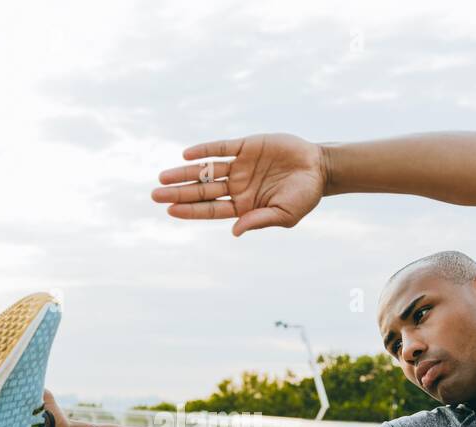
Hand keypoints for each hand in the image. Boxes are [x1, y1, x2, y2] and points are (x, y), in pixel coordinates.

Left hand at [151, 134, 325, 235]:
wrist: (320, 168)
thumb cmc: (304, 196)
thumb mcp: (285, 214)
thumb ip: (259, 220)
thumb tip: (234, 231)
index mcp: (243, 206)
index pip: (210, 210)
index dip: (190, 210)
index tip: (169, 210)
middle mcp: (236, 186)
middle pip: (202, 191)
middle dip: (179, 193)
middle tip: (155, 194)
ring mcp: (239, 166)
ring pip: (206, 170)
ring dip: (185, 173)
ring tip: (163, 177)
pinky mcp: (246, 146)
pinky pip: (220, 148)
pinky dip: (205, 150)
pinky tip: (187, 154)